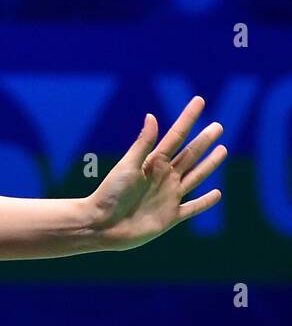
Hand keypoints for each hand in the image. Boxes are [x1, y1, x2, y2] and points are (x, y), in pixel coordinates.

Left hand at [85, 95, 226, 251]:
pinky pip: (193, 207)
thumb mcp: (128, 166)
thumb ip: (143, 144)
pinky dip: (205, 202)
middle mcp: (164, 177)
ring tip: (223, 150)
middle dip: (204, 140)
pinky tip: (217, 194)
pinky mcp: (171, 216)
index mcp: (153, 162)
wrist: (102, 225)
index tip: (199, 100)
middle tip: (218, 125)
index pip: (176, 136)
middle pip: (190, 154)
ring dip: (209, 165)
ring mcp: (169, 196)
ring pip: (196, 177)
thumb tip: (152, 116)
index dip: (188, 118)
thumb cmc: (110, 194)